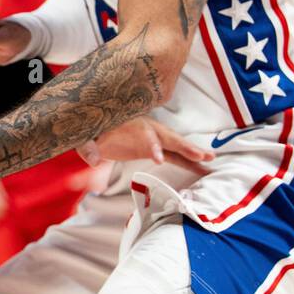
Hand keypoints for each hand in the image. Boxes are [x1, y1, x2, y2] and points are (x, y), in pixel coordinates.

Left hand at [75, 117, 213, 174]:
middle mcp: (144, 128)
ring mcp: (152, 138)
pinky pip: (174, 155)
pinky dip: (188, 161)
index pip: (143, 134)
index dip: (152, 146)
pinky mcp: (154, 148)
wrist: (92, 126)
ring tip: (210, 161)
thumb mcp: (84, 137)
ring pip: (175, 145)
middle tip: (201, 156)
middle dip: (183, 146)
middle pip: (166, 137)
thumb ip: (88, 147)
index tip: (158, 158)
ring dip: (191, 153)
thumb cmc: (89, 130)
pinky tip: (203, 169)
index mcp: (129, 124)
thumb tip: (93, 160)